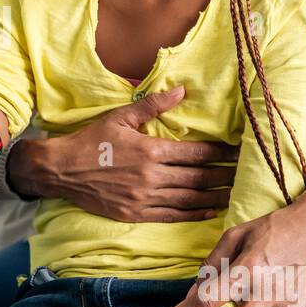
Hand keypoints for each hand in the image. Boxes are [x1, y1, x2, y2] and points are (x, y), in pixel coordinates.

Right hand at [8, 87, 237, 222]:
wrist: (61, 170)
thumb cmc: (91, 141)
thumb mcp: (120, 117)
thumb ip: (153, 105)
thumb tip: (182, 91)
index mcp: (151, 150)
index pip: (196, 152)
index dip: (221, 152)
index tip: (238, 151)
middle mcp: (152, 176)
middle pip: (198, 177)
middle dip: (224, 175)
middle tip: (244, 174)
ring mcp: (144, 198)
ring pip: (189, 198)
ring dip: (215, 196)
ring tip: (234, 193)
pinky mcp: (136, 213)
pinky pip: (172, 215)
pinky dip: (193, 213)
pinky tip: (210, 210)